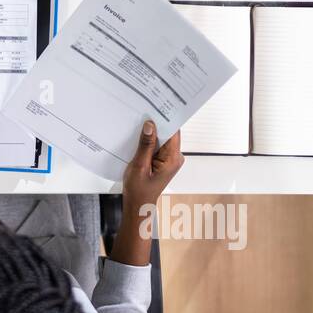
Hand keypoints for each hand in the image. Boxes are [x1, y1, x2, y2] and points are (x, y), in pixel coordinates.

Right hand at [110, 121, 183, 267]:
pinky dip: (148, 140)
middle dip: (156, 123)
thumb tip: (151, 125)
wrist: (138, 206)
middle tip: (142, 110)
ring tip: (137, 121)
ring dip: (151, 132)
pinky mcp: (162, 159)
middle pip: (168, 132)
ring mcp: (169, 158)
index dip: (165, 118)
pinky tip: (137, 136)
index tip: (155, 106)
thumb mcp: (139, 166)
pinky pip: (157, 144)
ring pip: (162, 138)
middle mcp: (174, 157)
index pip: (173, 131)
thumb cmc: (138, 191)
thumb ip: (146, 145)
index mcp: (172, 158)